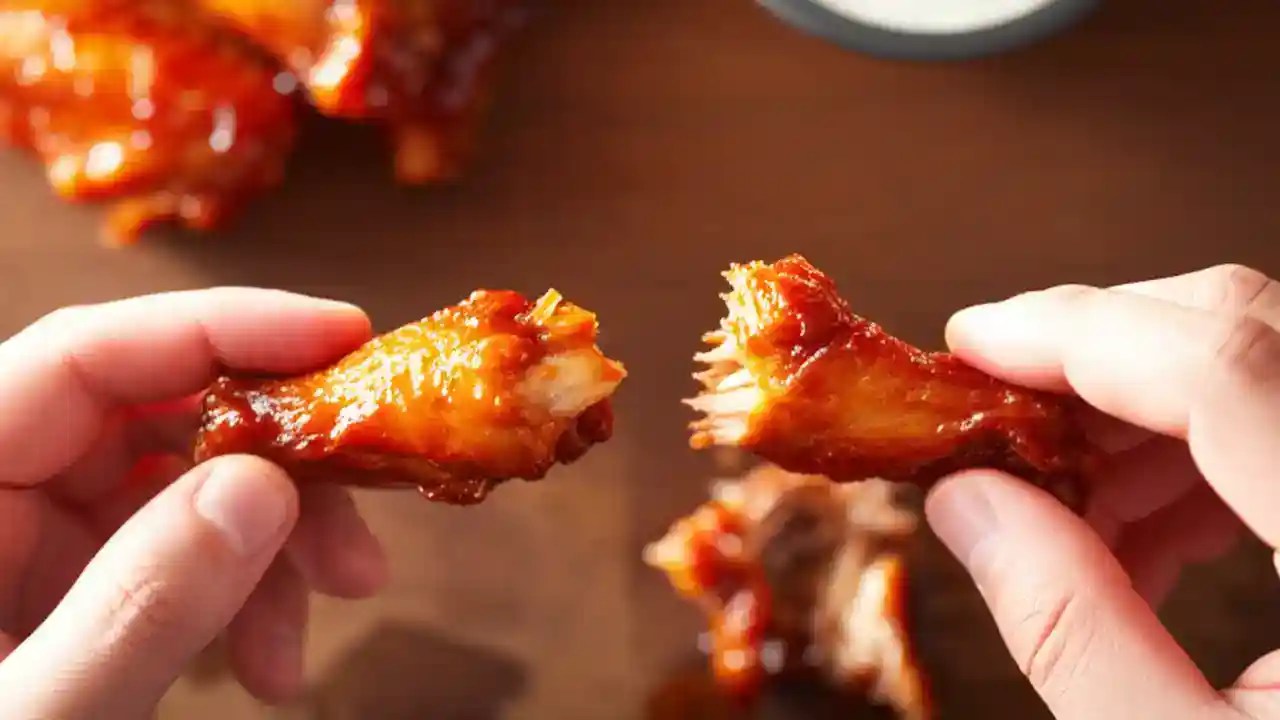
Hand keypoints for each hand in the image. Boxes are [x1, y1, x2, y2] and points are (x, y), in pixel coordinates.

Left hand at [0, 289, 387, 718]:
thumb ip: (133, 609)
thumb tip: (262, 488)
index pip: (81, 359)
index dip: (218, 331)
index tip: (342, 339)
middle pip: (154, 421)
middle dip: (274, 476)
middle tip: (359, 544)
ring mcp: (25, 547)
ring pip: (184, 491)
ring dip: (273, 552)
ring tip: (310, 642)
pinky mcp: (67, 593)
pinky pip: (179, 559)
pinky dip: (244, 599)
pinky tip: (270, 665)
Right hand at [926, 264, 1279, 718]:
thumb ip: (1067, 626)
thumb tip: (965, 501)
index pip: (1224, 371)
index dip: (1078, 332)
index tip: (971, 342)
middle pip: (1249, 332)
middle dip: (1098, 358)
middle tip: (1000, 421)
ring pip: (1265, 367)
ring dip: (1139, 417)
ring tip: (1066, 515)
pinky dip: (1196, 455)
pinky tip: (1143, 536)